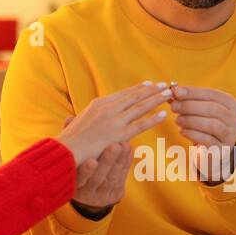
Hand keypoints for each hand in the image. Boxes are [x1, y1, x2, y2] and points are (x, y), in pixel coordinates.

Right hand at [54, 82, 170, 166]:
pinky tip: (164, 115)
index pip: (123, 94)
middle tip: (165, 84)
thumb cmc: (69, 139)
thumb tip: (88, 116)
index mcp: (98, 103)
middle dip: (151, 90)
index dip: (138, 89)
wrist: (65, 150)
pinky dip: (154, 119)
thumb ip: (89, 117)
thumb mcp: (78, 121)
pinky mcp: (119, 135)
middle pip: (135, 96)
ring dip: (157, 99)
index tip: (149, 84)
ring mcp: (114, 121)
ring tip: (170, 94)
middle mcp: (108, 108)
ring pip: (140, 107)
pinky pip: (141, 125)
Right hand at [64, 116, 132, 212]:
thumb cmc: (76, 167)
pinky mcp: (115, 192)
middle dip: (107, 161)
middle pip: (98, 178)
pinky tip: (129, 149)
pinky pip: (121, 176)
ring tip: (124, 144)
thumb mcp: (70, 158)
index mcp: (73, 183)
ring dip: (119, 160)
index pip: (79, 178)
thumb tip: (69, 118)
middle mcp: (88, 191)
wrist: (90, 195)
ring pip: (112, 176)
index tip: (92, 160)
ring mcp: (103, 192)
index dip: (86, 171)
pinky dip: (125, 162)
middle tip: (114, 146)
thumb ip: (69, 141)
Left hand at [169, 84, 235, 183]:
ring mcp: (231, 135)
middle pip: (213, 109)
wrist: (213, 151)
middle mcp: (235, 119)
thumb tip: (173, 90)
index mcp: (232, 104)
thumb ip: (190, 100)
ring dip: (191, 120)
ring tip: (177, 120)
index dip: (194, 92)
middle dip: (190, 106)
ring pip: (212, 124)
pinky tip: (182, 131)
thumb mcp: (201, 111)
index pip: (213, 94)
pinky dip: (192, 133)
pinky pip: (208, 140)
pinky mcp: (223, 149)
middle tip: (174, 106)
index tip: (176, 92)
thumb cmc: (205, 125)